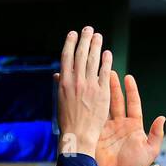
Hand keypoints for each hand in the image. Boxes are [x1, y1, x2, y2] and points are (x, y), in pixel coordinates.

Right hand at [56, 27, 112, 158]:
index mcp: (64, 82)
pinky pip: (104, 73)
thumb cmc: (67, 121)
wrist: (78, 136)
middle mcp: (76, 82)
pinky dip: (106, 62)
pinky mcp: (102, 94)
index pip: (67, 57)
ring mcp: (90, 87)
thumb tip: (57, 74)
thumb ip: (61, 85)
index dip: (70, 43)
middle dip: (84, 40)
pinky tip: (107, 53)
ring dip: (95, 46)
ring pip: (93, 61)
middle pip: (80, 55)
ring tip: (98, 36)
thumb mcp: (60, 101)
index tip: (73, 33)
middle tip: (88, 29)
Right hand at [95, 70, 165, 165]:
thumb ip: (156, 134)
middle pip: (116, 101)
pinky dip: (89, 106)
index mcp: (133, 126)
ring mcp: (106, 128)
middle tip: (109, 70)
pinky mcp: (95, 133)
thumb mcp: (150, 151)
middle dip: (113, 86)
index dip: (131, 91)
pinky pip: (92, 117)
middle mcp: (119, 124)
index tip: (128, 77)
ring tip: (96, 76)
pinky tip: (86, 94)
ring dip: (100, 92)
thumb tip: (162, 118)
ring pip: (103, 106)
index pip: (132, 104)